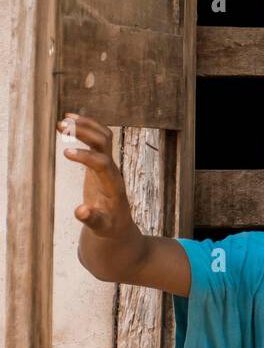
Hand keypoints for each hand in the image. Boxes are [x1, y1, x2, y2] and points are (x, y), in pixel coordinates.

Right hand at [58, 114, 131, 235]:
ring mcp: (107, 164)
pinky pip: (96, 140)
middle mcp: (112, 169)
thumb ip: (91, 219)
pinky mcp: (100, 162)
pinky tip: (68, 124)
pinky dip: (84, 129)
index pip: (103, 163)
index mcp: (113, 184)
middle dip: (84, 131)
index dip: (86, 156)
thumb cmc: (109, 226)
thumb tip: (80, 211)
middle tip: (61, 125)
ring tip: (63, 120)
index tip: (65, 152)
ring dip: (85, 125)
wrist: (117, 223)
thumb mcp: (101, 227)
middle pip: (104, 142)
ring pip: (102, 136)